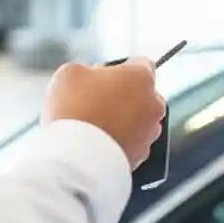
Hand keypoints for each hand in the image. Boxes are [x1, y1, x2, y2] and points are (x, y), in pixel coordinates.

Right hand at [41, 57, 166, 169]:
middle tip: (95, 101)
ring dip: (123, 120)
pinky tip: (98, 142)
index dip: (121, 67)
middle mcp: (153, 105)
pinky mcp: (142, 156)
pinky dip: (120, 141)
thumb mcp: (70, 74)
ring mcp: (150, 133)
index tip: (106, 75)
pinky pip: (132, 143)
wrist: (76, 158)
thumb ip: (87, 71)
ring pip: (139, 120)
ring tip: (94, 125)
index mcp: (141, 78)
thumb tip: (91, 80)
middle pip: (142, 94)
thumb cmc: (74, 110)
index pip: (141, 64)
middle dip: (123, 95)